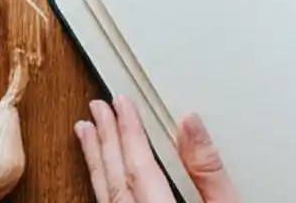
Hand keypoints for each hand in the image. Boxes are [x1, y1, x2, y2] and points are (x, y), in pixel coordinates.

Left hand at [76, 96, 239, 202]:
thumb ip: (209, 170)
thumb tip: (190, 122)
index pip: (139, 168)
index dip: (129, 131)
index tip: (121, 102)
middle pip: (116, 180)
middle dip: (106, 140)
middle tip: (97, 108)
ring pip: (105, 196)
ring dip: (97, 160)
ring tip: (86, 132)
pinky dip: (102, 182)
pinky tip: (101, 170)